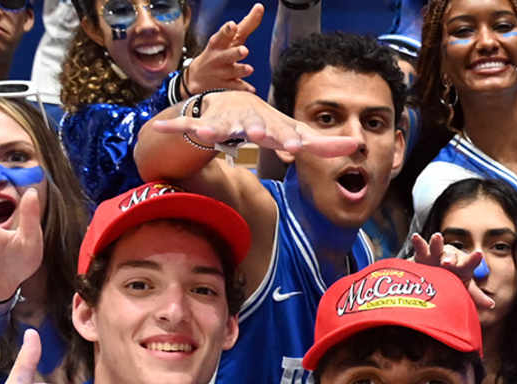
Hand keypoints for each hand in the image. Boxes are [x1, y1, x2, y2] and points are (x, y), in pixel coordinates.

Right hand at [149, 91, 359, 157]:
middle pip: (252, 127)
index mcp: (272, 125)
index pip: (282, 133)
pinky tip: (160, 127)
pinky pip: (186, 127)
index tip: (292, 147)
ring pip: (219, 126)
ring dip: (214, 130)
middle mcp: (249, 120)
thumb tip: (357, 145)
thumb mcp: (296, 133)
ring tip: (208, 136)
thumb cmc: (268, 124)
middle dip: (255, 130)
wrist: (232, 103)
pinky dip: (174, 128)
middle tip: (258, 134)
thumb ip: (324, 144)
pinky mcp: (204, 123)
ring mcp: (225, 120)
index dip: (286, 139)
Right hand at [181, 4, 262, 94]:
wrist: (196, 78)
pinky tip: (251, 90)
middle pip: (227, 54)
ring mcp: (221, 72)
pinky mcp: (224, 86)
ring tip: (249, 69)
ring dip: (240, 70)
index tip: (232, 25)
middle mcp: (219, 57)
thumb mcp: (228, 38)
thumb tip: (260, 7)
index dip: (227, 30)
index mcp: (218, 43)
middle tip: (244, 50)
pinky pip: (235, 88)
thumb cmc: (218, 53)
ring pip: (232, 72)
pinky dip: (243, 88)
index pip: (222, 35)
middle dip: (235, 53)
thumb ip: (246, 24)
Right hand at [409, 233, 494, 310]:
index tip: (478, 254)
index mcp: (462, 266)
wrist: (434, 276)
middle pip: (451, 256)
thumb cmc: (452, 281)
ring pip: (437, 247)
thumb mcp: (464, 287)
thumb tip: (492, 305)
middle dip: (450, 258)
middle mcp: (450, 258)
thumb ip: (476, 295)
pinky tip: (415, 237)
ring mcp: (436, 254)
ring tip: (436, 237)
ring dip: (437, 243)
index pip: (469, 263)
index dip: (474, 259)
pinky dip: (418, 242)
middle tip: (447, 263)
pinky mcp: (422, 254)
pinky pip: (420, 247)